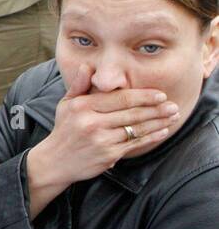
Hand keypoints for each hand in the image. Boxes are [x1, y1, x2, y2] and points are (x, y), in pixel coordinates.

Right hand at [24, 63, 178, 218]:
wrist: (55, 161)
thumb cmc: (64, 129)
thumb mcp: (66, 104)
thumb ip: (79, 85)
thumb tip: (87, 66)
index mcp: (82, 107)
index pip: (119, 98)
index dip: (143, 96)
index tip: (160, 94)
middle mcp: (91, 122)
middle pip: (131, 113)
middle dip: (156, 109)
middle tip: (173, 105)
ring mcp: (101, 139)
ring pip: (136, 128)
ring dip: (158, 122)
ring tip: (173, 116)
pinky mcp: (108, 154)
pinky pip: (134, 143)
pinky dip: (151, 137)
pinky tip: (162, 131)